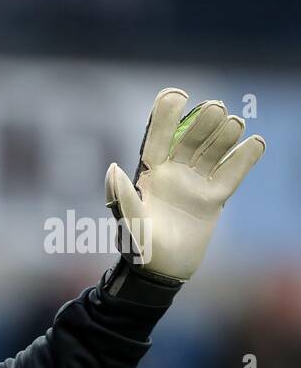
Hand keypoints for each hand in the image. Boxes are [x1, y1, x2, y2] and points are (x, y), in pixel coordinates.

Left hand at [105, 87, 264, 281]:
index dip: (166, 116)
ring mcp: (194, 185)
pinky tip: (255, 142)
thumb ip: (121, 195)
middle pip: (191, 139)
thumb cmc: (137, 248)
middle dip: (203, 121)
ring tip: (234, 124)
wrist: (160, 273)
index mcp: (149, 174)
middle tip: (215, 110)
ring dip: (225, 135)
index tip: (177, 94)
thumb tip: (113, 167)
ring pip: (213, 151)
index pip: (158, 138)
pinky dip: (244, 159)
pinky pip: (232, 174)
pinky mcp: (213, 199)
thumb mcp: (128, 222)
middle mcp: (172, 174)